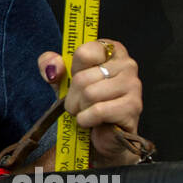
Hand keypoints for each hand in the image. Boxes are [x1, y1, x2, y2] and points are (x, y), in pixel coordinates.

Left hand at [36, 39, 142, 165]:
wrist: (100, 133)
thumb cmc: (84, 101)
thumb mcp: (62, 78)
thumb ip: (50, 64)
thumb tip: (53, 68)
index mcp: (111, 49)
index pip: (83, 53)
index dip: (73, 71)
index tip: (78, 79)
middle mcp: (127, 64)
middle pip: (82, 78)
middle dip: (73, 96)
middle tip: (80, 103)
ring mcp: (133, 85)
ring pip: (89, 94)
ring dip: (80, 109)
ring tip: (87, 111)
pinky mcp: (133, 107)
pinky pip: (98, 111)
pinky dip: (87, 119)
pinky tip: (92, 121)